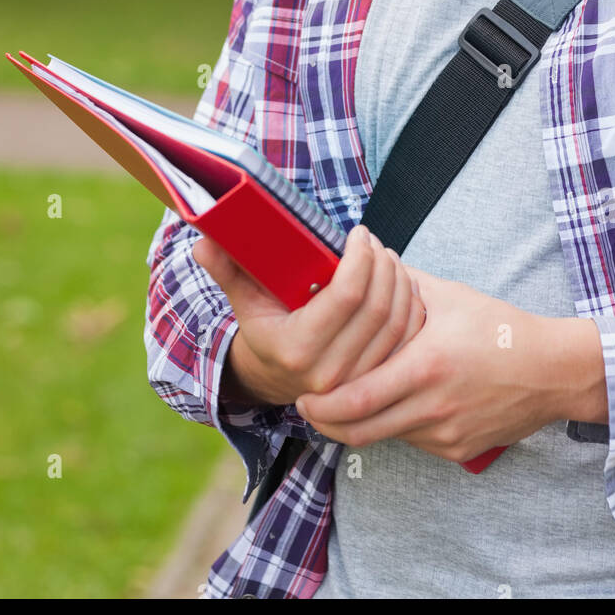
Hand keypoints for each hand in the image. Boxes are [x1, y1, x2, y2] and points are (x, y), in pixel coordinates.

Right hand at [192, 223, 425, 407]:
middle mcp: (330, 372)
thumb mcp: (244, 299)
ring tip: (387, 257)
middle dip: (383, 264)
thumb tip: (203, 241)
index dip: (360, 257)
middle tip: (374, 242)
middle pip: (377, 307)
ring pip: (397, 323)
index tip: (358, 233)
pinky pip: (407, 339)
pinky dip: (410, 306)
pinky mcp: (377, 381)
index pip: (347, 295)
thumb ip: (227, 269)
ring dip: (399, 281)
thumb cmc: (263, 327)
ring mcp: (357, 382)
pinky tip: (401, 283)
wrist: (276, 376)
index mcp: (298, 347)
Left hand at [295, 268, 592, 462]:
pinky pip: (412, 440)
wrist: (553, 370)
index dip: (321, 406)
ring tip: (343, 401)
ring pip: (384, 437)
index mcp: (426, 366)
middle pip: (359, 431)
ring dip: (359, 423)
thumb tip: (361, 260)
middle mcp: (433, 407)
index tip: (302, 395)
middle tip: (309, 407)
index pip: (355, 400)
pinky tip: (392, 403)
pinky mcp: (457, 449)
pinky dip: (394, 426)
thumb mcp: (449, 296)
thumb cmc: (500, 328)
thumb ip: (400, 283)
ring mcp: (446, 434)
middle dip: (326, 423)